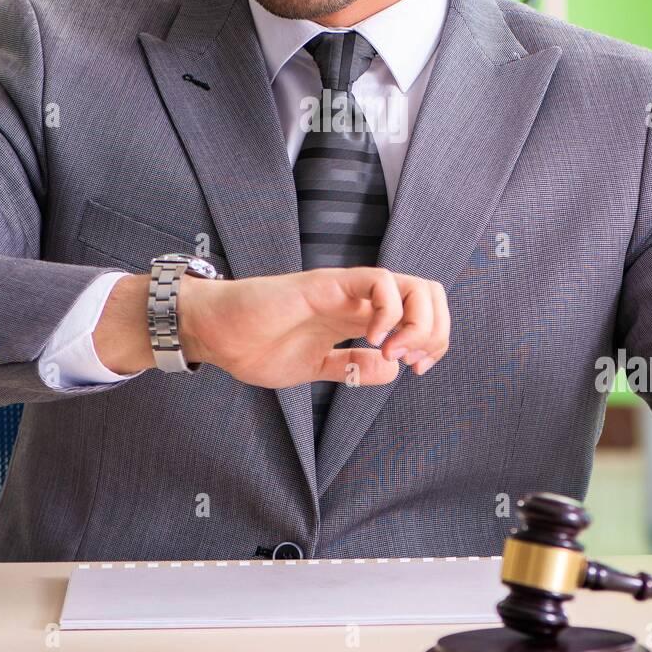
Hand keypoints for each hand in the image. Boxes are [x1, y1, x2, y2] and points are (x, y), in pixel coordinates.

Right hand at [180, 266, 450, 389]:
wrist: (216, 334)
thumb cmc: (256, 345)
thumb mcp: (317, 367)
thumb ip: (353, 367)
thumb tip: (392, 370)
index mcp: (360, 316)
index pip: (421, 313)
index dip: (432, 342)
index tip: (414, 369)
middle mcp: (360, 298)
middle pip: (429, 293)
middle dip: (436, 332)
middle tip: (411, 362)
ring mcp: (345, 288)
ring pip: (414, 285)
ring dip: (418, 324)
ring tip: (393, 351)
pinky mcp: (326, 285)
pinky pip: (378, 281)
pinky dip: (390, 313)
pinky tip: (372, 340)